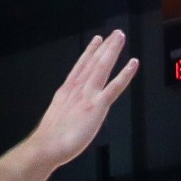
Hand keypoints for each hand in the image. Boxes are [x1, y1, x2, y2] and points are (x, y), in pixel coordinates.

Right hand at [24, 31, 137, 169]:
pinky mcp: (97, 105)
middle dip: (105, 46)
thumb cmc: (51, 139)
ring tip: (120, 37)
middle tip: (115, 34)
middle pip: (93, 62)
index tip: (97, 41)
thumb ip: (66, 111)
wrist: (47, 145)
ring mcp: (87, 95)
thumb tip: (69, 113)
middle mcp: (77, 89)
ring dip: (112, 50)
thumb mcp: (57, 118)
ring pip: (102, 67)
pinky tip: (132, 64)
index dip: (90, 52)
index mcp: (67, 91)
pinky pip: (114, 86)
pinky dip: (125, 73)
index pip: (80, 66)